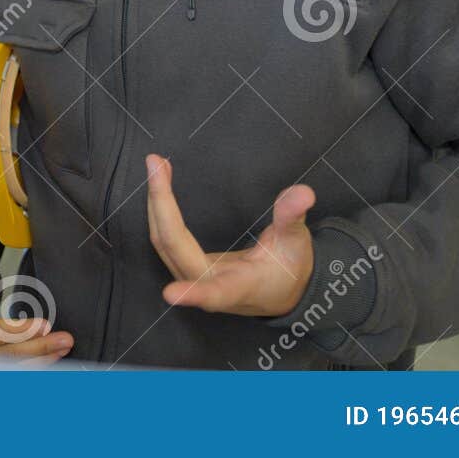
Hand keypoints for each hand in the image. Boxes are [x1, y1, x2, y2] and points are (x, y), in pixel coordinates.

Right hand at [0, 260, 72, 361]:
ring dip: (39, 360)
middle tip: (65, 340)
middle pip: (2, 355)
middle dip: (37, 349)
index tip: (45, 326)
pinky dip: (31, 364)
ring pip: (8, 366)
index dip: (20, 332)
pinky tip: (50, 356)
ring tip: (62, 347)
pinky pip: (8, 368)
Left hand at [146, 154, 313, 317]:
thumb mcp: (295, 244)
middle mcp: (209, 282)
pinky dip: (160, 208)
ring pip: (163, 241)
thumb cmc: (287, 269)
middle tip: (155, 163)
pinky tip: (160, 184)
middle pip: (173, 246)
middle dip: (160, 204)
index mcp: (239, 286)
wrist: (278, 289)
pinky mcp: (185, 264)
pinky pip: (165, 237)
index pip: (216, 292)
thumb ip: (292, 218)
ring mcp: (192, 274)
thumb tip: (303, 193)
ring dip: (156, 202)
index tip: (171, 294)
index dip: (195, 294)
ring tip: (157, 165)